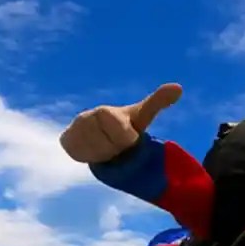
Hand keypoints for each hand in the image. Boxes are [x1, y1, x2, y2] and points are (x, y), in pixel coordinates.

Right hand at [60, 83, 182, 163]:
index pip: (114, 127)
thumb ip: (157, 101)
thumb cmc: (127, 128)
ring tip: (108, 149)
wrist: (106, 139)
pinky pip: (79, 155)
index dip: (123, 137)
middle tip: (117, 146)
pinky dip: (89, 158)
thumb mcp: (142, 117)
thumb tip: (179, 87)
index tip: (127, 139)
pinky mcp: (65, 141)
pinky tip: (95, 152)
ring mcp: (73, 129)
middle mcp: (85, 117)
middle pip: (103, 144)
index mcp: (105, 112)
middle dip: (113, 149)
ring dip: (103, 155)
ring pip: (91, 152)